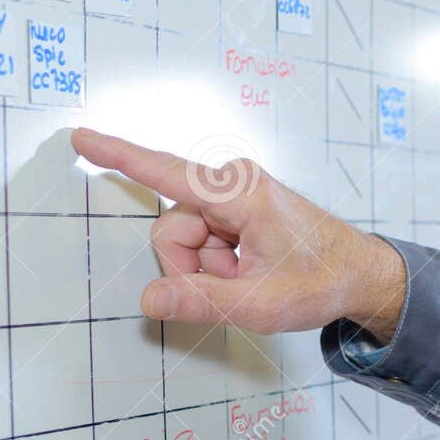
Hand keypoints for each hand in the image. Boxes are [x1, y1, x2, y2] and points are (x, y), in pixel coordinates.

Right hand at [70, 128, 406, 340]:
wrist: (360, 273)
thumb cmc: (322, 280)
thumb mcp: (261, 304)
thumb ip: (201, 302)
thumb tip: (150, 300)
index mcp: (240, 193)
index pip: (164, 173)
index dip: (117, 155)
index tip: (80, 136)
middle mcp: (233, 183)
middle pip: (171, 230)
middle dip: (192, 268)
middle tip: (237, 284)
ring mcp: (234, 194)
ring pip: (184, 240)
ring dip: (209, 269)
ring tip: (251, 276)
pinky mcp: (236, 207)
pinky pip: (202, 241)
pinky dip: (218, 264)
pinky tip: (250, 269)